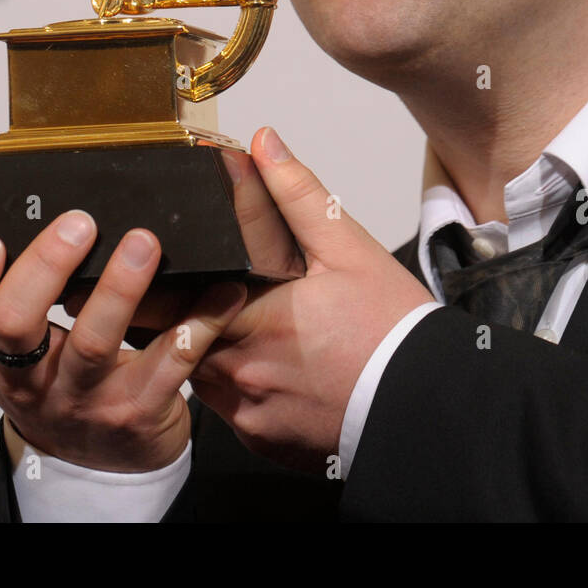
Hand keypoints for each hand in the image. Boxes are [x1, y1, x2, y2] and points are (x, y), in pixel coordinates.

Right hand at [0, 215, 246, 472]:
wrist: (105, 457)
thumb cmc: (50, 381)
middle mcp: (29, 380)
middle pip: (17, 326)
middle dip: (43, 269)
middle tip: (78, 223)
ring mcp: (84, 398)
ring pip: (94, 345)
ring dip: (120, 288)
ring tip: (144, 242)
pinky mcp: (139, 412)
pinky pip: (172, 366)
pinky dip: (199, 322)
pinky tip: (222, 286)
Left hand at [189, 128, 434, 474]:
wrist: (428, 405)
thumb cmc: (391, 329)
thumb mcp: (348, 247)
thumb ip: (297, 194)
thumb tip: (263, 145)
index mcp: (253, 318)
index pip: (175, 296)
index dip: (165, 280)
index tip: (159, 268)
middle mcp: (240, 372)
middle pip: (184, 337)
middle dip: (190, 314)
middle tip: (209, 295)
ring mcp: (249, 413)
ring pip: (204, 374)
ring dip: (214, 350)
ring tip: (251, 329)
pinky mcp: (263, 442)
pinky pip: (232, 410)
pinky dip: (242, 387)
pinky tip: (276, 368)